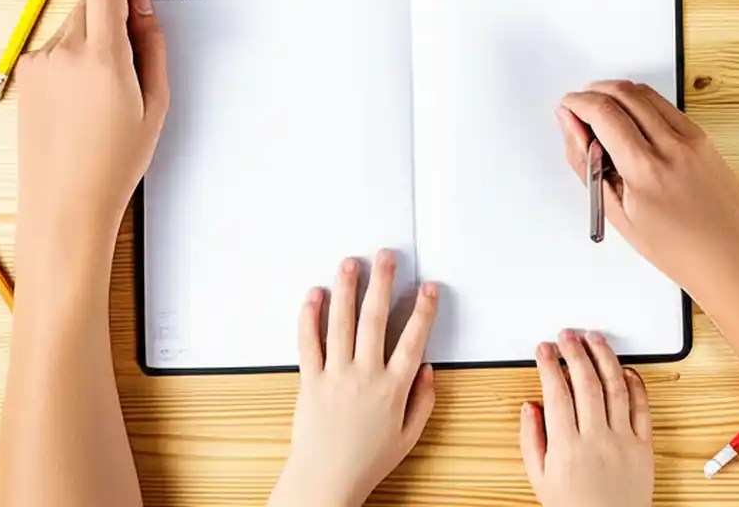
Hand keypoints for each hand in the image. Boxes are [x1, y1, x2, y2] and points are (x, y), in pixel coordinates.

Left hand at [16, 0, 167, 288]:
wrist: (66, 200)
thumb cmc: (112, 163)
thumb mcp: (154, 104)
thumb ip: (152, 48)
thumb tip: (145, 12)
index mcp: (101, 59)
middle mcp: (63, 54)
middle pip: (92, 0)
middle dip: (119, 4)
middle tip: (142, 32)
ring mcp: (39, 63)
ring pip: (76, 23)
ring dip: (99, 32)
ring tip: (117, 81)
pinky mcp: (27, 76)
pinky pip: (58, 45)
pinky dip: (80, 52)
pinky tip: (92, 93)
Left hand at [269, 251, 438, 506]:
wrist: (326, 480)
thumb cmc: (367, 461)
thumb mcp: (409, 435)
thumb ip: (423, 400)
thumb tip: (427, 368)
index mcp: (394, 388)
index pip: (413, 338)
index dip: (424, 309)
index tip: (429, 288)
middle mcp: (366, 375)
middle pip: (376, 318)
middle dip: (383, 282)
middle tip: (387, 257)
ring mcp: (336, 375)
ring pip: (342, 322)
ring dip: (347, 288)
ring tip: (351, 264)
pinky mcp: (310, 380)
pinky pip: (309, 342)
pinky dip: (310, 316)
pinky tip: (314, 295)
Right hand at [520, 330, 652, 506]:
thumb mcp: (539, 479)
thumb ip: (531, 440)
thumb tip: (530, 406)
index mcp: (566, 448)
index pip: (557, 392)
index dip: (548, 364)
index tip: (543, 349)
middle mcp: (596, 440)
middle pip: (586, 382)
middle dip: (574, 352)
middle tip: (567, 335)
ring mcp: (623, 441)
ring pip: (615, 387)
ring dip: (603, 357)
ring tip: (594, 339)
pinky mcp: (643, 446)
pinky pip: (642, 407)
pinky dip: (634, 383)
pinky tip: (624, 368)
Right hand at [556, 81, 738, 295]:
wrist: (731, 260)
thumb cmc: (679, 250)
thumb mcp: (619, 214)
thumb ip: (587, 165)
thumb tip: (571, 129)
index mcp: (645, 171)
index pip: (603, 112)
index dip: (577, 102)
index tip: (566, 106)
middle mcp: (672, 147)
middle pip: (623, 93)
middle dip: (593, 92)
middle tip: (579, 108)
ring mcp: (692, 139)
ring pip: (645, 93)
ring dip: (617, 93)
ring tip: (602, 114)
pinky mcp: (704, 138)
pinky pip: (666, 106)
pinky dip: (642, 104)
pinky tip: (632, 122)